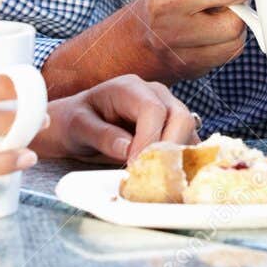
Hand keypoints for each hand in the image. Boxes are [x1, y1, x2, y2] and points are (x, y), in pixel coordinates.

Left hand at [31, 75, 200, 162]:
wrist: (79, 124)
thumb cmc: (76, 121)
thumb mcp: (78, 126)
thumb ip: (102, 135)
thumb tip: (128, 149)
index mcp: (130, 88)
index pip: (153, 110)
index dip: (149, 139)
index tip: (135, 165)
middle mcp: (156, 94)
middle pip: (180, 118)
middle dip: (169, 150)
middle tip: (148, 175)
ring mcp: (169, 109)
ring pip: (189, 132)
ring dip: (178, 158)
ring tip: (155, 178)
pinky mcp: (174, 128)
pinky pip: (188, 143)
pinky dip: (182, 161)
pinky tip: (165, 176)